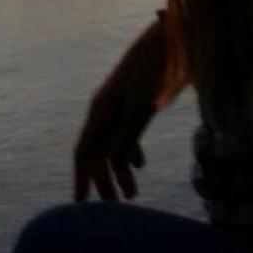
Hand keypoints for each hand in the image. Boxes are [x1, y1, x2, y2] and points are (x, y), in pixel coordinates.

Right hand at [73, 16, 169, 201]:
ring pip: (114, 146)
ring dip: (120, 171)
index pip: (85, 151)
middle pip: (98, 153)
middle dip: (103, 181)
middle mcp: (106, 111)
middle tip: (114, 210)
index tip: (80, 204)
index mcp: (101, 110)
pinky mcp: (137, 104)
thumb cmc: (153, 71)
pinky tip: (139, 167)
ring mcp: (121, 108)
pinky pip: (126, 135)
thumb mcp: (141, 106)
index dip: (81, 177)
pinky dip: (131, 152)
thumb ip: (128, 134)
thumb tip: (115, 164)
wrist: (171, 42)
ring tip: (132, 195)